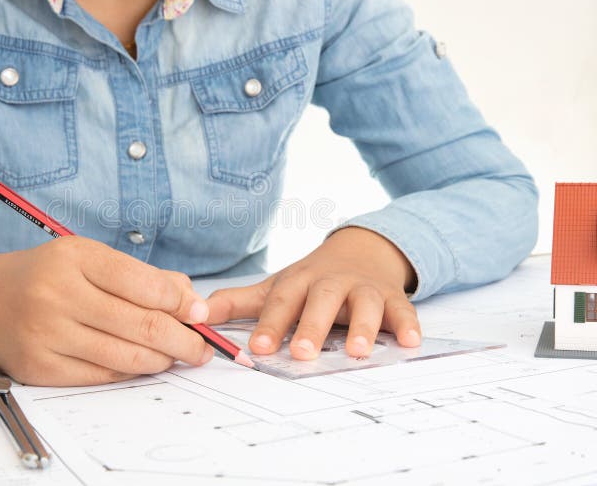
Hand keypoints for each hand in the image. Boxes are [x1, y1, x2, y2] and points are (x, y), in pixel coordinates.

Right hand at [0, 238, 213, 385]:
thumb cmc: (45, 275)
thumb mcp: (88, 258)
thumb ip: (140, 275)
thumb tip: (190, 300)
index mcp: (74, 258)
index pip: (144, 283)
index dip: (181, 302)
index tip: (201, 313)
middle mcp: (58, 295)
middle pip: (140, 324)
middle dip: (183, 339)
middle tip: (202, 347)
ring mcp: (46, 334)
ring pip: (126, 355)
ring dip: (162, 359)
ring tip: (177, 355)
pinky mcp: (40, 368)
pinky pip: (102, 374)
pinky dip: (131, 370)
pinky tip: (145, 363)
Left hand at [206, 227, 419, 359]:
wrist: (360, 250)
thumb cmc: (311, 280)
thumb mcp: (275, 287)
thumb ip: (236, 303)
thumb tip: (194, 316)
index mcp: (299, 282)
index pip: (281, 302)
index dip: (269, 324)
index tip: (257, 348)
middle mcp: (331, 283)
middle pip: (322, 300)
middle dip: (312, 326)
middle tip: (302, 353)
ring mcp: (364, 289)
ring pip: (366, 304)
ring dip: (364, 327)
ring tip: (359, 352)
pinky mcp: (392, 298)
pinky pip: (403, 310)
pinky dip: (408, 325)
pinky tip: (410, 343)